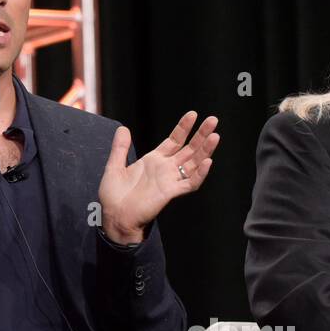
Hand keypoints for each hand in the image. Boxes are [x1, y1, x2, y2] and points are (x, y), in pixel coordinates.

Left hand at [97, 112, 219, 244]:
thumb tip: (123, 128)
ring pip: (193, 163)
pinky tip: (207, 162)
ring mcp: (169, 180)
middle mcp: (165, 169)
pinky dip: (199, 173)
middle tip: (213, 120)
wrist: (114, 216)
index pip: (174, 140)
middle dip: (201, 135)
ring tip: (215, 136)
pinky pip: (190, 183)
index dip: (184, 128)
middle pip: (189, 149)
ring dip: (205, 150)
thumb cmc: (114, 195)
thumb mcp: (115, 166)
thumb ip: (120, 148)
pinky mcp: (170, 192)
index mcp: (154, 160)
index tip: (193, 114)